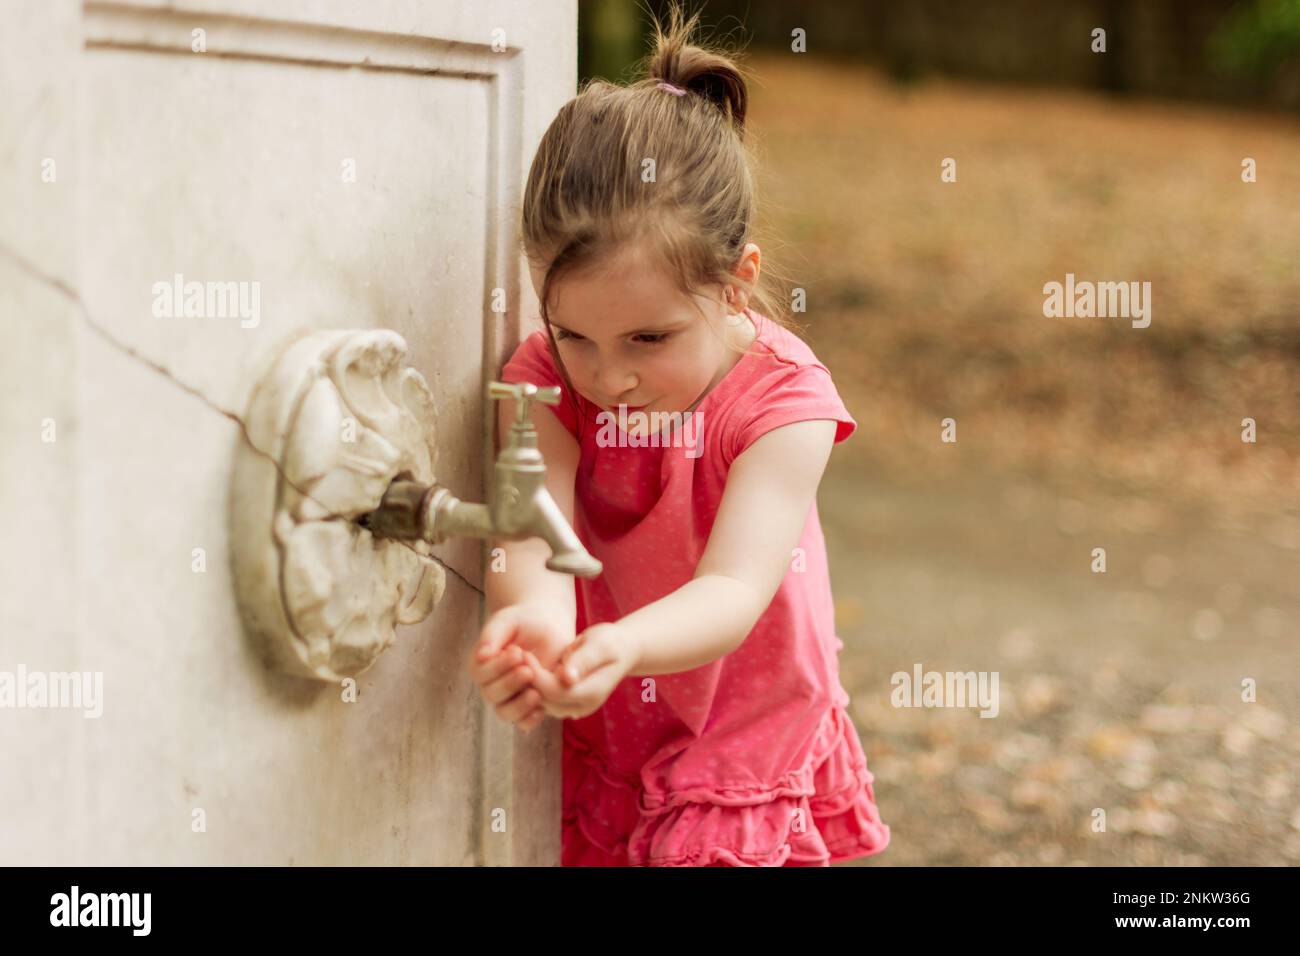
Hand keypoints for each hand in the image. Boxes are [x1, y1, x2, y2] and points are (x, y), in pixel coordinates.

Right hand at [469, 603, 575, 732]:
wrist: (548, 628)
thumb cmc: (524, 622)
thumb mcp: (507, 621)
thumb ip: (492, 634)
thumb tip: (482, 656)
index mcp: (480, 664)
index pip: (480, 673)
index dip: (498, 667)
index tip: (518, 652)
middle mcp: (490, 684)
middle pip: (491, 694)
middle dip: (510, 684)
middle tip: (529, 670)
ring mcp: (508, 698)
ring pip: (505, 712)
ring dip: (519, 705)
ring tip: (536, 692)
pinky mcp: (527, 707)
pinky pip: (523, 723)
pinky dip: (530, 719)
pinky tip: (541, 708)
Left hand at [519, 622, 638, 719]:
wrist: (620, 650)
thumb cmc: (610, 642)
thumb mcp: (600, 645)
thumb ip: (583, 661)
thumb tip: (567, 678)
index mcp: (591, 693)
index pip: (554, 692)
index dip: (536, 675)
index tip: (524, 653)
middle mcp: (582, 706)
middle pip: (544, 701)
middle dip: (527, 680)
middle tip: (515, 655)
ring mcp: (573, 708)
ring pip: (540, 703)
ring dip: (527, 684)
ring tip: (518, 660)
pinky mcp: (565, 703)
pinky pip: (543, 699)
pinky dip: (532, 685)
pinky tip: (526, 667)